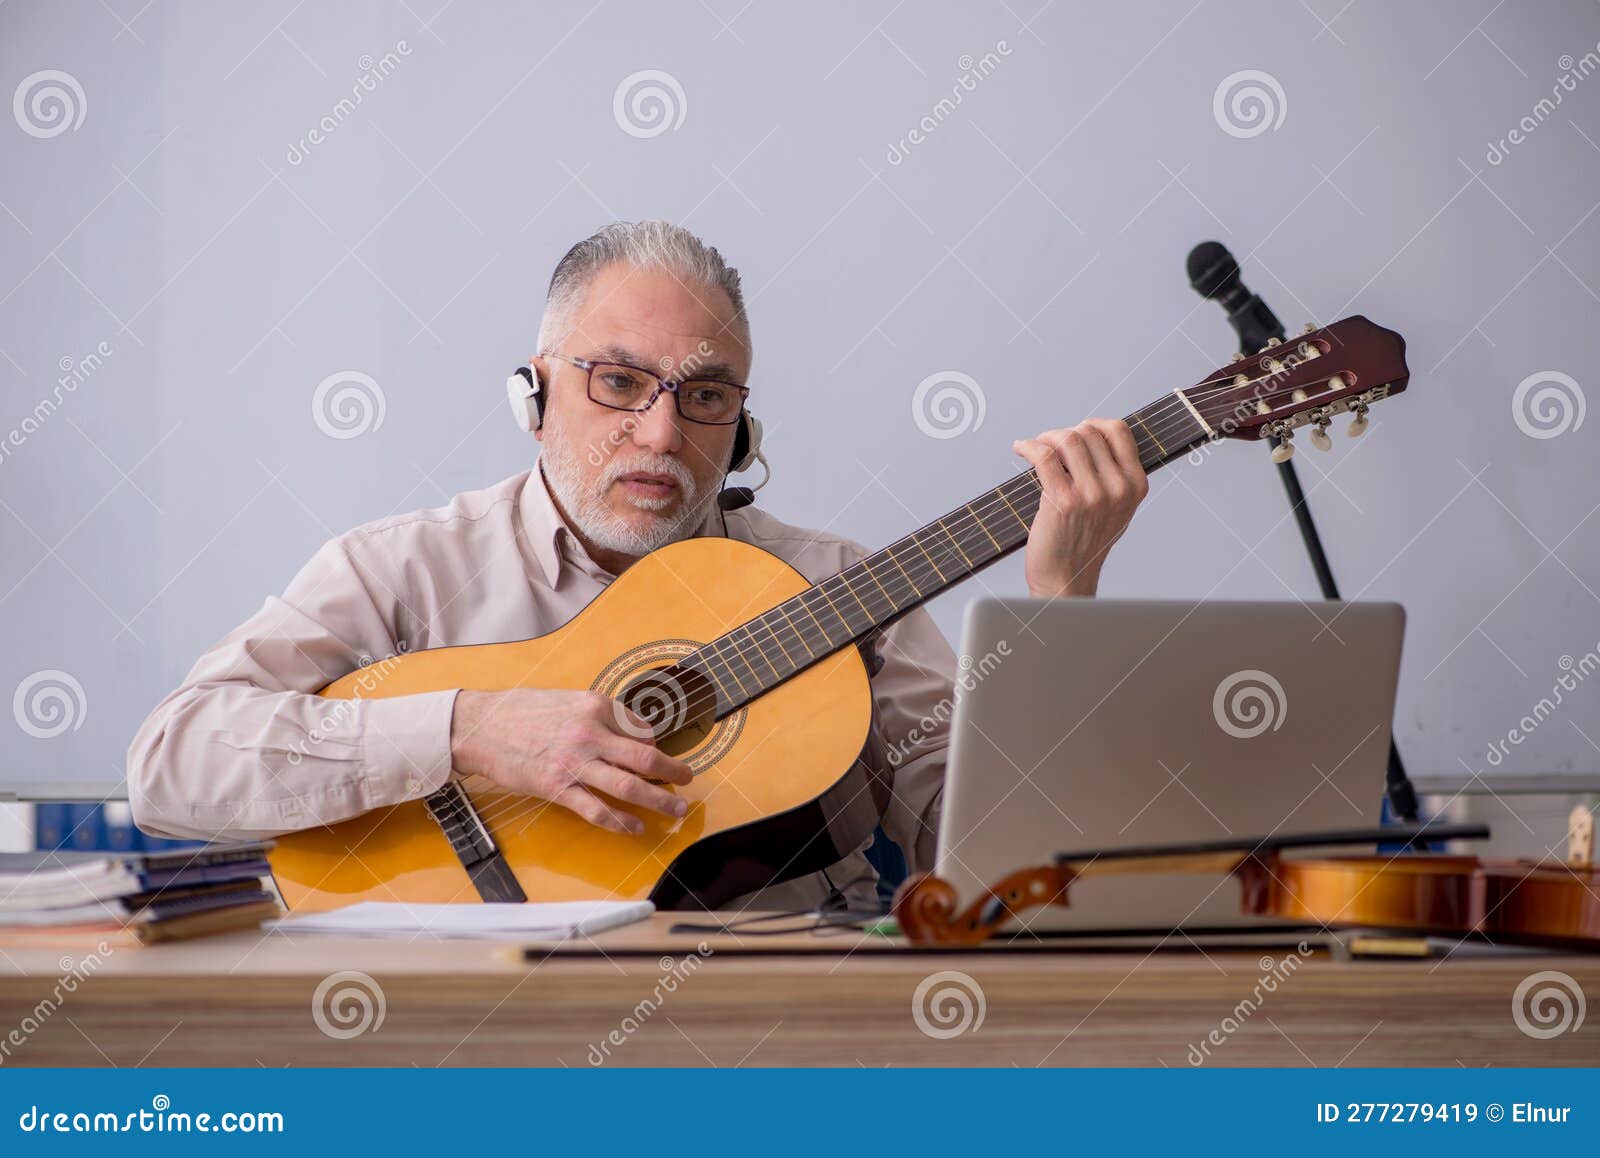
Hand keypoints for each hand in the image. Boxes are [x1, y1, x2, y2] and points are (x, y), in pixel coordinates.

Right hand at [448, 688, 692, 834]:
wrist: (482, 726)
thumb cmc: (525, 711)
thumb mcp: (570, 700)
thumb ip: (603, 717)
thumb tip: (638, 737)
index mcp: (595, 706)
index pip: (642, 729)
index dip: (655, 746)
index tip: (658, 757)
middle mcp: (589, 733)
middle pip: (646, 758)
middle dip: (673, 772)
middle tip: (687, 780)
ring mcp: (574, 763)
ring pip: (628, 786)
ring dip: (659, 801)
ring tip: (676, 809)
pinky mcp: (557, 788)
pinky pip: (597, 810)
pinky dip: (621, 822)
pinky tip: (635, 826)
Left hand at [1013, 418, 1148, 598]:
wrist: (1066, 578)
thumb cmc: (1086, 541)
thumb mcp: (1116, 508)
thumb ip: (1114, 474)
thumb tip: (1090, 434)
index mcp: (1135, 485)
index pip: (1119, 431)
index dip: (1093, 424)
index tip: (1076, 430)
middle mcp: (1118, 489)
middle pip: (1088, 432)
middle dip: (1064, 433)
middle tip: (1049, 445)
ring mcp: (1092, 495)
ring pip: (1067, 439)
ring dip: (1046, 438)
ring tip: (1035, 447)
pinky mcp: (1063, 501)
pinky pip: (1044, 456)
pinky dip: (1028, 446)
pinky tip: (1020, 448)